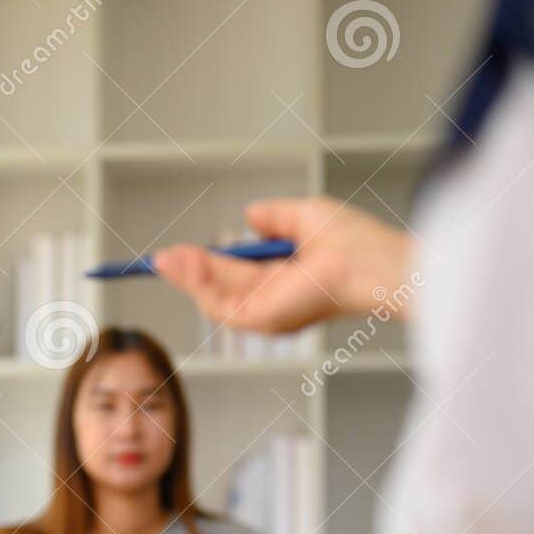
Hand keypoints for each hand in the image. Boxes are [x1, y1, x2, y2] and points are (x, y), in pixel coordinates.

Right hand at [150, 196, 412, 333]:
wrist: (372, 263)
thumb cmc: (354, 242)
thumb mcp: (305, 216)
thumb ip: (275, 217)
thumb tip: (250, 214)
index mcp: (284, 280)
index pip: (236, 275)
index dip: (207, 263)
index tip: (180, 251)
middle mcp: (274, 301)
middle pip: (220, 288)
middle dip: (188, 271)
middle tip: (161, 256)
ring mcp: (268, 313)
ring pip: (215, 298)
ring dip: (188, 278)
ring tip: (166, 259)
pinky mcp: (265, 320)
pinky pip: (222, 306)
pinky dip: (200, 287)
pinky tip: (186, 266)